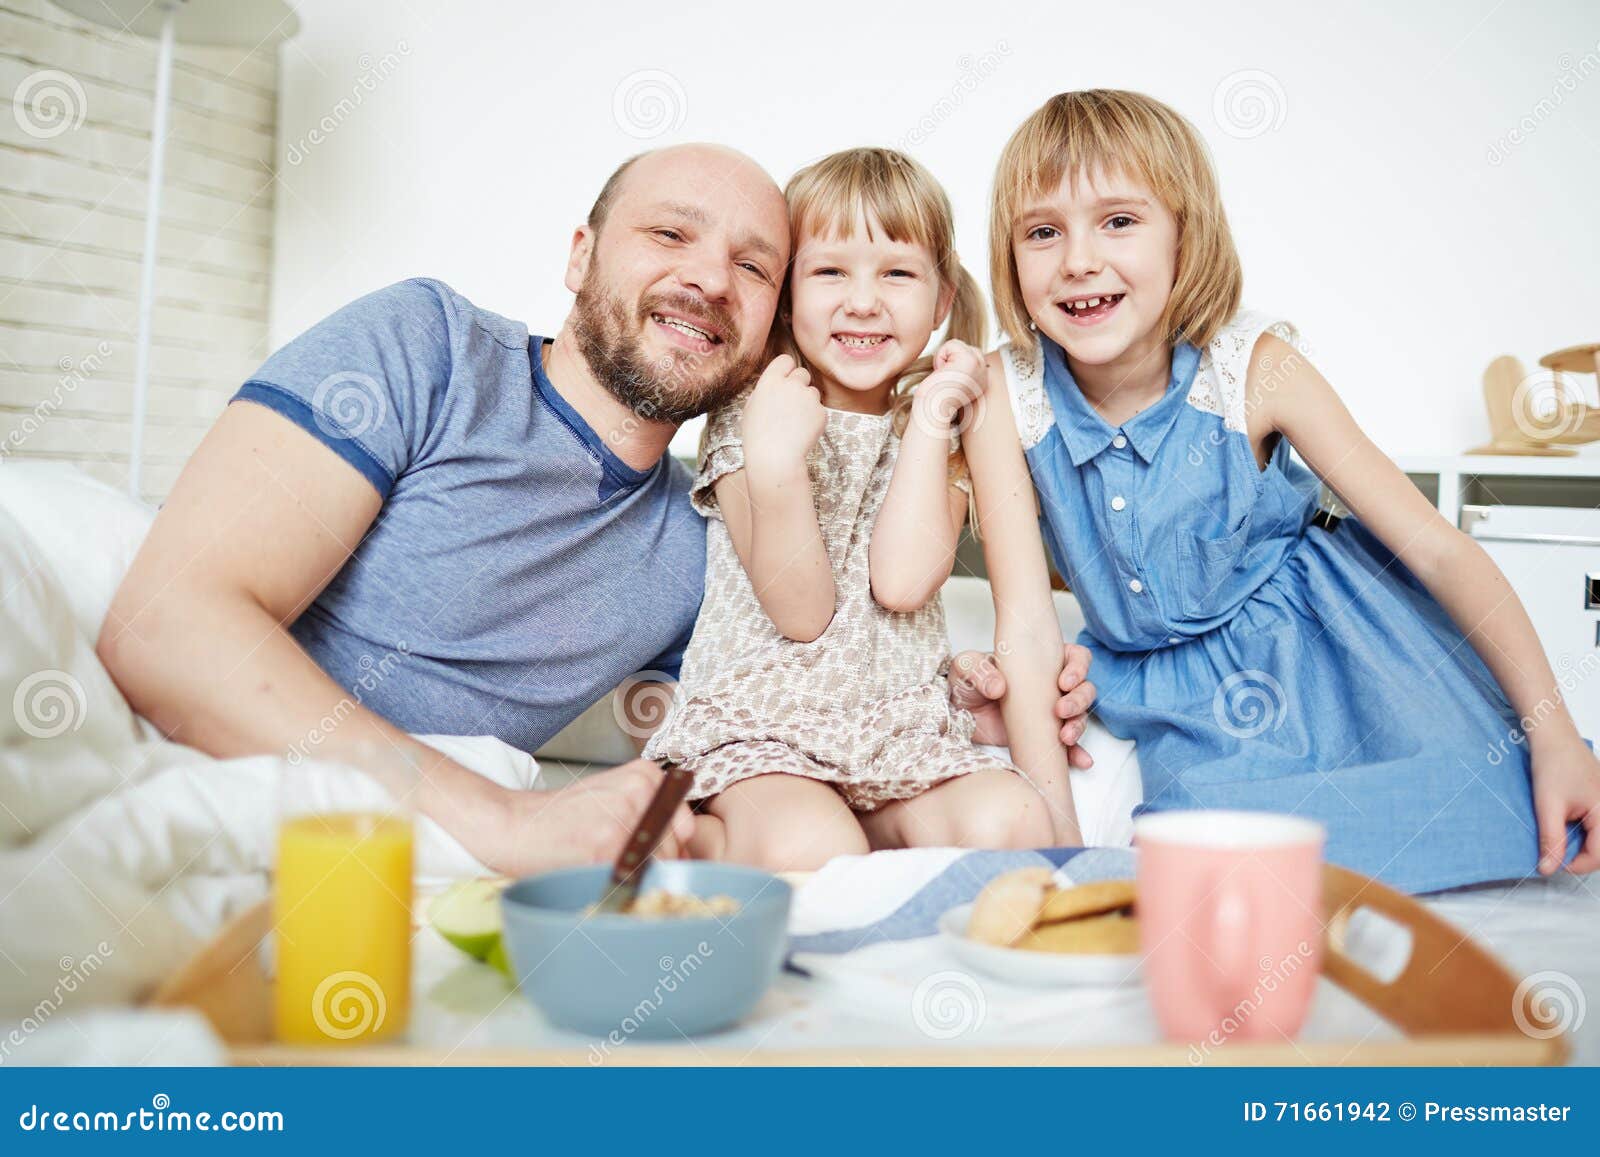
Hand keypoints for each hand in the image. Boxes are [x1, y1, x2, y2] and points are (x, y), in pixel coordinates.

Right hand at [486, 759, 695, 875]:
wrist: (513, 824)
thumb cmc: (564, 817)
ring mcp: (624, 819)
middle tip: (615, 863)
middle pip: (675, 848)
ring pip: (657, 867)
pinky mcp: (606, 848)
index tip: (644, 855)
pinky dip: (618, 886)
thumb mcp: (612, 795)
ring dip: (636, 879)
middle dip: (655, 868)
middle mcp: (639, 792)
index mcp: (645, 775)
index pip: (684, 824)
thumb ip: (652, 813)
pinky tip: (593, 872)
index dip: (670, 850)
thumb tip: (687, 851)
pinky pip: (633, 880)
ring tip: (601, 864)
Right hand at [742, 354, 823, 469]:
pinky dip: (814, 419)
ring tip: (793, 423)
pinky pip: (820, 409)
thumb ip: (766, 388)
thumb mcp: (752, 406)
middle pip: (802, 373)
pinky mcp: (822, 412)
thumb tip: (777, 381)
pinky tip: (802, 432)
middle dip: (799, 385)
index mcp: (771, 381)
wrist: (775, 458)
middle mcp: (791, 384)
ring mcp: (809, 398)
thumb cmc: (758, 436)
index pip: (785, 360)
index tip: (785, 380)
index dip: (786, 370)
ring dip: (807, 403)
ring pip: (813, 392)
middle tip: (791, 405)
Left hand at [915, 340, 986, 428]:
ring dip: (944, 358)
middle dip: (950, 358)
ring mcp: (979, 367)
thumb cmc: (933, 401)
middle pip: (966, 348)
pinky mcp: (970, 360)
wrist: (931, 412)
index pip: (970, 356)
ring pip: (958, 345)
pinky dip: (940, 357)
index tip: (948, 383)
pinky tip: (941, 373)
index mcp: (982, 382)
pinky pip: (951, 344)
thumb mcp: (952, 383)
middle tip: (944, 379)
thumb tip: (953, 356)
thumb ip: (958, 370)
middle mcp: (984, 375)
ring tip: (943, 377)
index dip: (952, 364)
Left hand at [948, 644, 1096, 767]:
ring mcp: (1050, 712)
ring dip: (1078, 725)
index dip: (1077, 667)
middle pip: (1083, 688)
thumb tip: (999, 686)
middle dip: (1079, 700)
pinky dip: (1077, 753)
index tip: (1064, 681)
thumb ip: (979, 671)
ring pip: (1080, 715)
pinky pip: (1069, 745)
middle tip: (1061, 711)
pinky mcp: (1045, 735)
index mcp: (1040, 662)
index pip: (1074, 658)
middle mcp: (1051, 685)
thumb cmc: (965, 683)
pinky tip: (1081, 760)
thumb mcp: (965, 668)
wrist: (958, 715)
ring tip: (1065, 737)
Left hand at [1531, 736, 1599, 874]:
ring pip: (1597, 837)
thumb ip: (1551, 839)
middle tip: (1552, 850)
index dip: (1576, 866)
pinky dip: (1579, 830)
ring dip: (1578, 842)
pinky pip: (1595, 825)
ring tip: (1557, 834)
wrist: (1553, 736)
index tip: (1552, 863)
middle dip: (1578, 855)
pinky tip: (1562, 823)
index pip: (1599, 856)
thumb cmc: (1553, 765)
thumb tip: (1548, 869)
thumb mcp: (1547, 806)